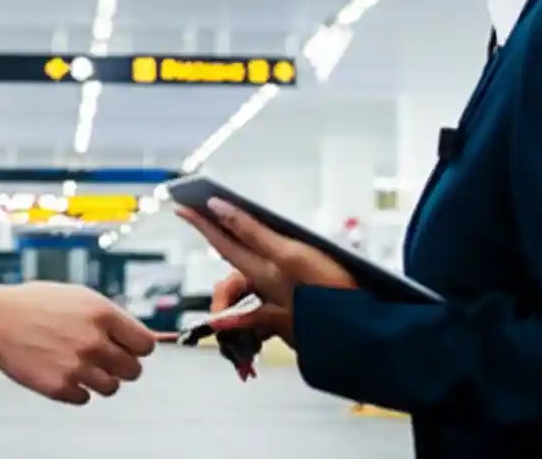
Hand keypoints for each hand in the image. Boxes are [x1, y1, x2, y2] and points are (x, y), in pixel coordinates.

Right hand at [0, 281, 164, 403]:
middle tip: (103, 360)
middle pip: (133, 371)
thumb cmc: (34, 305)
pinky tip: (60, 371)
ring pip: (111, 388)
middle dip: (121, 367)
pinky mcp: (60, 387)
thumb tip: (142, 338)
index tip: (127, 349)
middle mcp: (94, 340)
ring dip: (99, 380)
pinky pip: (84, 398)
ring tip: (78, 365)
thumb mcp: (78, 297)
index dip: (137, 349)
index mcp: (102, 313)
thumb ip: (110, 317)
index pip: (145, 345)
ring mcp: (77, 366)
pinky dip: (75, 390)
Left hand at [177, 198, 356, 346]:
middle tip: (199, 211)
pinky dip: (249, 303)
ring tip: (230, 230)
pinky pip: (266, 302)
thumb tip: (218, 207)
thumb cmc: (328, 292)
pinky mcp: (296, 313)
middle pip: (233, 255)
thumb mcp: (289, 255)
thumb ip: (251, 231)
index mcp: (259, 269)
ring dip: (241, 252)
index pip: (222, 239)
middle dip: (216, 232)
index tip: (180, 206)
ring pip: (250, 274)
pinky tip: (232, 309)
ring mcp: (279, 301)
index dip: (201, 222)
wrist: (361, 336)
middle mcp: (264, 286)